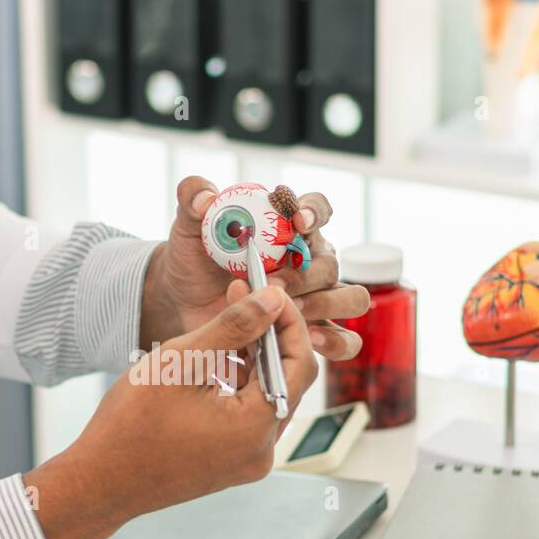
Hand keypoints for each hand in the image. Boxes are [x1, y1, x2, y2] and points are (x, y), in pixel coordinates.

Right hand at [25, 284, 317, 538]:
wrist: (99, 483)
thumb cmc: (131, 425)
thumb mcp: (181, 362)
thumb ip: (232, 327)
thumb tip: (272, 301)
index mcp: (255, 428)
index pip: (299, 364)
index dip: (289, 323)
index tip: (271, 293)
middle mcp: (261, 451)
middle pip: (287, 381)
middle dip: (268, 336)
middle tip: (244, 298)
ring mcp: (247, 462)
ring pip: (268, 397)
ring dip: (253, 359)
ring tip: (225, 325)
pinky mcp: (231, 465)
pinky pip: (249, 417)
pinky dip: (239, 386)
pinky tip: (214, 362)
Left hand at [140, 176, 369, 359]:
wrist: (187, 303)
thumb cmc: (195, 258)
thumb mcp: (189, 225)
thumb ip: (192, 196)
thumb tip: (205, 198)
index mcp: (289, 227)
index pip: (316, 208)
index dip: (313, 212)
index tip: (298, 221)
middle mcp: (311, 260)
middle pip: (330, 262)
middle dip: (304, 275)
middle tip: (271, 286)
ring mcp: (317, 297)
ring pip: (351, 297)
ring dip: (325, 304)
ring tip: (292, 313)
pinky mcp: (314, 331)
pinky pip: (346, 340)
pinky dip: (336, 341)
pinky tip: (310, 340)